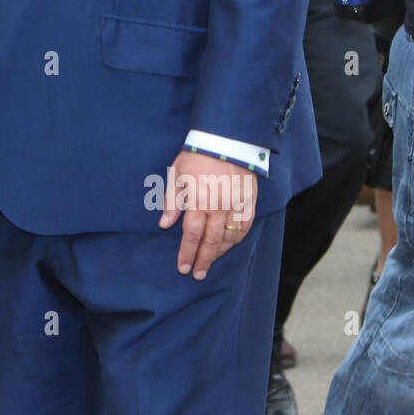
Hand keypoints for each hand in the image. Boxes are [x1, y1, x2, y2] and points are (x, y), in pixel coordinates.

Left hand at [159, 150, 256, 279]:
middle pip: (211, 242)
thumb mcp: (177, 174)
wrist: (227, 140)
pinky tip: (232, 245)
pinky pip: (245, 225)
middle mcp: (218, 206)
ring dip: (220, 253)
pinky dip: (238, 238)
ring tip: (212, 262)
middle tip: (197, 274)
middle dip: (203, 260)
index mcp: (198, 200)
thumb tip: (164, 224)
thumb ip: (171, 201)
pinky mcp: (249, 201)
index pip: (191, 235)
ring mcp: (236, 205)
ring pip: (229, 237)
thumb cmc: (197, 155)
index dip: (186, 253)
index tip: (182, 268)